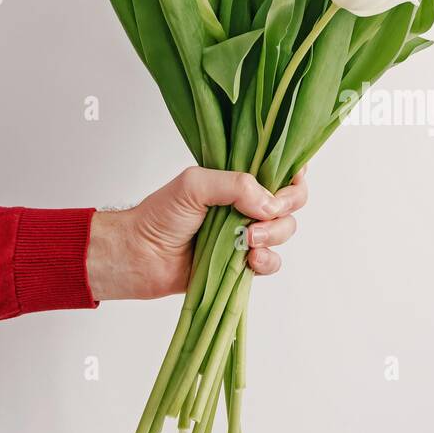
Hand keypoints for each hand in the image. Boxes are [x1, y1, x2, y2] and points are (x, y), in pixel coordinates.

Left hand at [86, 166, 307, 300]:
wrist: (140, 256)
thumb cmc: (160, 215)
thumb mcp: (195, 183)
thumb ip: (236, 185)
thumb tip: (270, 206)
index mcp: (239, 179)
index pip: (281, 169)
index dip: (293, 174)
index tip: (287, 182)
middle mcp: (248, 204)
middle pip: (292, 201)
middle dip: (285, 208)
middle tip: (260, 218)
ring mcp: (248, 233)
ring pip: (285, 231)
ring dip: (274, 236)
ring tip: (247, 242)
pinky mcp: (244, 263)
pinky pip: (272, 263)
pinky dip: (267, 262)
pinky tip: (249, 261)